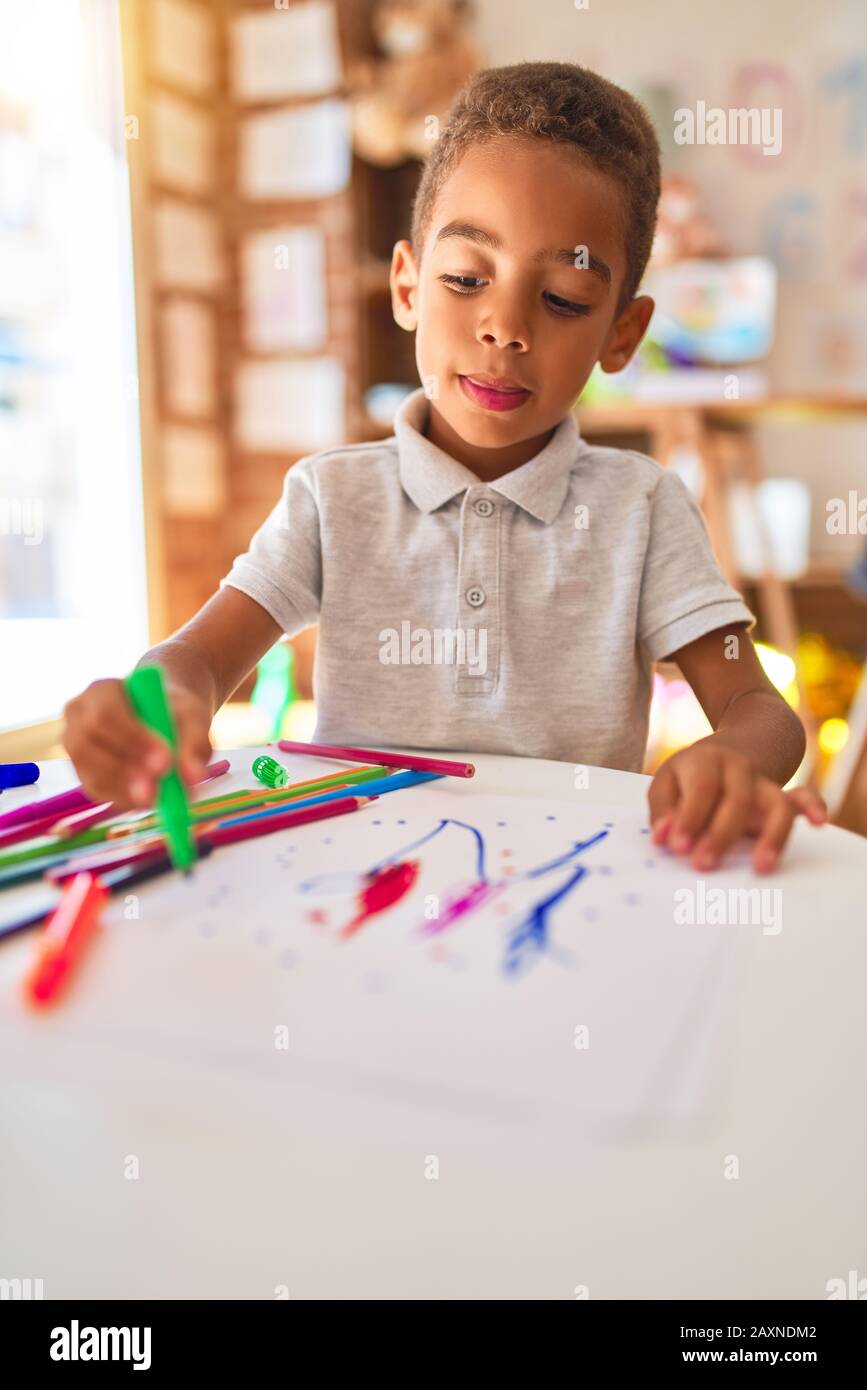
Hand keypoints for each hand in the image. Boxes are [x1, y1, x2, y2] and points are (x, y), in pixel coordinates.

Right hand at [62, 677, 212, 810]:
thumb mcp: (193, 720)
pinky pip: (96, 790)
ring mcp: (75, 745)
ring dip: (124, 787)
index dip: (132, 740)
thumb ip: (195, 744)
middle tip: (159, 786)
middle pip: (86, 744)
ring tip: (159, 795)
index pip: (106, 714)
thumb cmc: (175, 714)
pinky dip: (123, 798)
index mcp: (103, 690)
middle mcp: (79, 716)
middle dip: (124, 768)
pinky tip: (148, 799)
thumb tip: (193, 776)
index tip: (165, 760)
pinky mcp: (83, 772)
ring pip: (90, 771)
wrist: (164, 720)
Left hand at [648, 740, 827, 873]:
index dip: (690, 818)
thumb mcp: (667, 784)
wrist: (726, 751)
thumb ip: (663, 811)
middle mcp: (738, 768)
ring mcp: (763, 782)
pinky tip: (819, 823)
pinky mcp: (782, 795)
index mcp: (704, 761)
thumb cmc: (688, 777)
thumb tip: (663, 837)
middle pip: (738, 799)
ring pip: (777, 803)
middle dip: (721, 835)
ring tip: (762, 866)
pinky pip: (804, 797)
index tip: (679, 848)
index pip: (701, 789)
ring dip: (772, 836)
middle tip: (704, 865)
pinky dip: (814, 807)